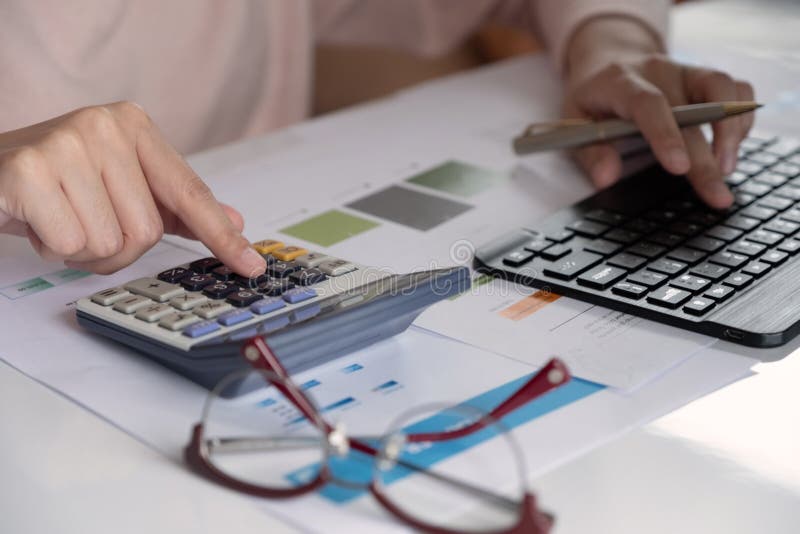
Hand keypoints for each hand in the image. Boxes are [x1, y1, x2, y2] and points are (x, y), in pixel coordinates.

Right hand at [0, 102, 265, 275]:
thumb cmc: (56, 183)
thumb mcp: (119, 186)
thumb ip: (176, 204)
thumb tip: (234, 221)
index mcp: (134, 126)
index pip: (191, 192)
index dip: (222, 234)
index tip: (253, 265)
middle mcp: (105, 126)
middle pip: (148, 231)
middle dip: (116, 247)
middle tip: (85, 223)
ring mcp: (66, 144)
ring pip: (111, 242)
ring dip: (84, 250)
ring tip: (59, 219)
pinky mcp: (30, 171)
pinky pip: (71, 244)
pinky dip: (53, 248)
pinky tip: (37, 221)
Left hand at [562, 17, 754, 208]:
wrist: (607, 59)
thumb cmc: (592, 99)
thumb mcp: (573, 124)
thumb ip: (589, 153)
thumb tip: (606, 178)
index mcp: (620, 81)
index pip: (648, 104)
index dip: (665, 135)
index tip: (679, 169)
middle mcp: (658, 71)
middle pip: (691, 110)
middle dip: (706, 157)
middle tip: (715, 195)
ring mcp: (685, 69)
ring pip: (723, 89)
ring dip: (732, 131)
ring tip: (728, 170)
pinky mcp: (705, 75)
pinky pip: (736, 90)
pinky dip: (740, 118)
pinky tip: (732, 147)